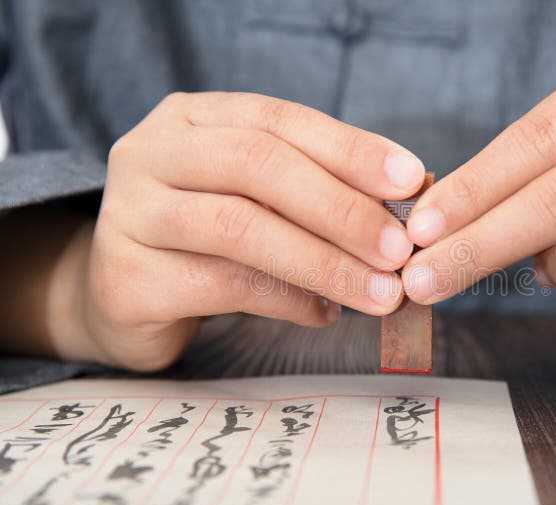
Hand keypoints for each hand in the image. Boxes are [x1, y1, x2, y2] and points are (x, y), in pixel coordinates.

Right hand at [76, 92, 423, 369]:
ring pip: (241, 227)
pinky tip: (325, 313)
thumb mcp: (259, 198)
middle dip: (341, 208)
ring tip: (380, 294)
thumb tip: (409, 203)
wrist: (121, 293)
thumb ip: (318, 191)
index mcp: (192, 118)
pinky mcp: (126, 278)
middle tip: (400, 250)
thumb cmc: (208, 239)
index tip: (412, 180)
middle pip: (258, 165)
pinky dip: (287, 301)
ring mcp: (130, 213)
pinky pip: (223, 285)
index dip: (350, 149)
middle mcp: (152, 152)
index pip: (280, 120)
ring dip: (324, 262)